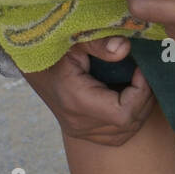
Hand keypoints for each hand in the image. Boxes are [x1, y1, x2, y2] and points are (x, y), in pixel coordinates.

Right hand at [22, 37, 154, 145]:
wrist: (30, 60)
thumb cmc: (54, 45)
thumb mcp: (76, 37)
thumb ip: (99, 42)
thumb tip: (125, 48)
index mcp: (76, 100)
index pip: (123, 113)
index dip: (141, 93)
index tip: (141, 70)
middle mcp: (78, 122)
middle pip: (128, 125)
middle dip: (144, 99)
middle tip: (144, 73)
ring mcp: (79, 130)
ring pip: (125, 133)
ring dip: (139, 109)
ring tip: (139, 84)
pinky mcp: (82, 131)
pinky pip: (115, 136)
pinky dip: (129, 119)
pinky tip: (129, 96)